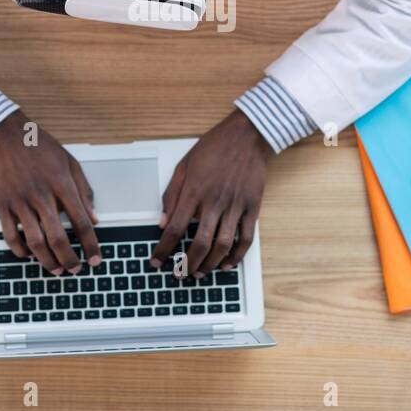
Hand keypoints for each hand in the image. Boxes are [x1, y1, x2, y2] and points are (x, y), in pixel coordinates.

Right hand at [0, 111, 99, 274]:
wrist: (7, 135)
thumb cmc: (41, 147)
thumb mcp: (70, 163)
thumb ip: (84, 191)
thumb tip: (94, 218)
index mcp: (61, 184)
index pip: (81, 222)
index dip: (91, 244)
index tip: (96, 258)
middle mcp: (41, 195)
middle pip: (58, 237)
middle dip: (69, 259)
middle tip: (76, 270)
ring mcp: (19, 201)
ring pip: (35, 241)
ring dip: (47, 261)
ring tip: (56, 269)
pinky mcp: (2, 204)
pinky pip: (11, 235)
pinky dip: (21, 251)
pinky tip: (30, 255)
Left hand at [149, 110, 271, 277]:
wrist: (246, 135)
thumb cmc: (213, 148)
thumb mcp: (183, 166)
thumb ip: (171, 195)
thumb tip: (161, 222)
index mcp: (194, 190)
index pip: (174, 228)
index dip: (163, 249)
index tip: (157, 262)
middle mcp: (214, 201)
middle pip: (199, 242)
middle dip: (187, 264)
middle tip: (180, 274)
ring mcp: (236, 205)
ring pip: (222, 244)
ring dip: (209, 264)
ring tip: (200, 273)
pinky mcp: (252, 207)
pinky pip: (246, 238)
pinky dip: (236, 256)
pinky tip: (227, 264)